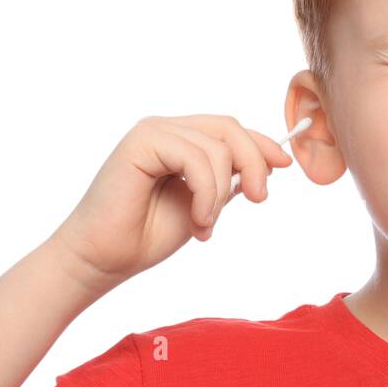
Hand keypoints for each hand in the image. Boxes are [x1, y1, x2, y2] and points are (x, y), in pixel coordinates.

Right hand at [49, 114, 294, 287]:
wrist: (104, 258)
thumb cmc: (146, 236)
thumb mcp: (203, 206)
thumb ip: (226, 182)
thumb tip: (266, 165)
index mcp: (179, 140)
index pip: (230, 129)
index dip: (261, 144)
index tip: (283, 166)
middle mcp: (166, 129)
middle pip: (229, 128)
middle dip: (254, 162)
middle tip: (257, 200)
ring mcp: (152, 132)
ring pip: (217, 147)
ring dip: (221, 193)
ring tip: (206, 225)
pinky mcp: (141, 141)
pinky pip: (196, 158)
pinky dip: (207, 193)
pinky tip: (198, 220)